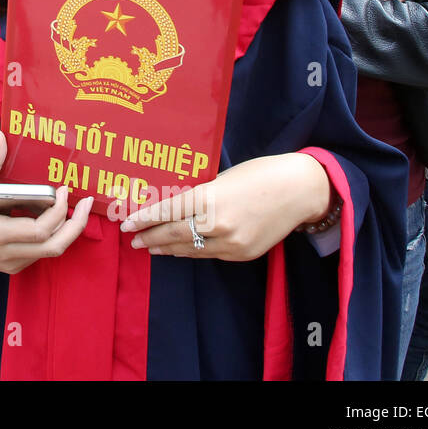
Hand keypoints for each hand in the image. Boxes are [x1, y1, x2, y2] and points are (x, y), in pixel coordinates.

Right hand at [0, 128, 92, 274]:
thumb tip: (0, 134)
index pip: (39, 230)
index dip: (58, 211)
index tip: (64, 189)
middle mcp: (6, 253)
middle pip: (53, 246)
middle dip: (75, 225)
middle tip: (85, 204)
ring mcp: (11, 263)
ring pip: (51, 252)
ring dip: (67, 231)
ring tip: (76, 209)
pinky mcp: (14, 267)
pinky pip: (42, 253)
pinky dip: (54, 236)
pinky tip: (57, 219)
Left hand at [122, 153, 331, 260]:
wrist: (301, 191)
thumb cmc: (260, 174)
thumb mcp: (222, 178)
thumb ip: (198, 194)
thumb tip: (173, 203)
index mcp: (209, 198)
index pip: (167, 211)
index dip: (144, 219)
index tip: (126, 223)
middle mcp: (218, 224)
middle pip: (173, 234)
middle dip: (149, 237)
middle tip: (132, 238)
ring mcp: (232, 243)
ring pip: (190, 248)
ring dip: (166, 248)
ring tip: (149, 246)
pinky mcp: (242, 254)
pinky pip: (209, 254)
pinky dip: (190, 251)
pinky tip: (178, 250)